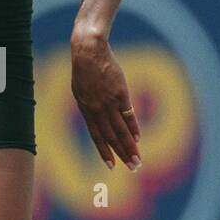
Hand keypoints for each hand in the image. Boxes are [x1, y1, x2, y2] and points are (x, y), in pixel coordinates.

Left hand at [71, 34, 141, 171]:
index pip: (96, 136)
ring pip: (120, 130)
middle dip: (121, 154)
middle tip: (132, 168)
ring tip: (137, 159)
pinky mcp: (120, 94)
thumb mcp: (80, 90)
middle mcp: (97, 110)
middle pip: (111, 137)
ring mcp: (109, 102)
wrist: (89, 51)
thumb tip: (99, 119)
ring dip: (130, 146)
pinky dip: (134, 127)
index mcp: (85, 109)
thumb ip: (89, 106)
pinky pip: (128, 115)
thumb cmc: (84, 68)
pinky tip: (138, 138)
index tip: (111, 166)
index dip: (104, 151)